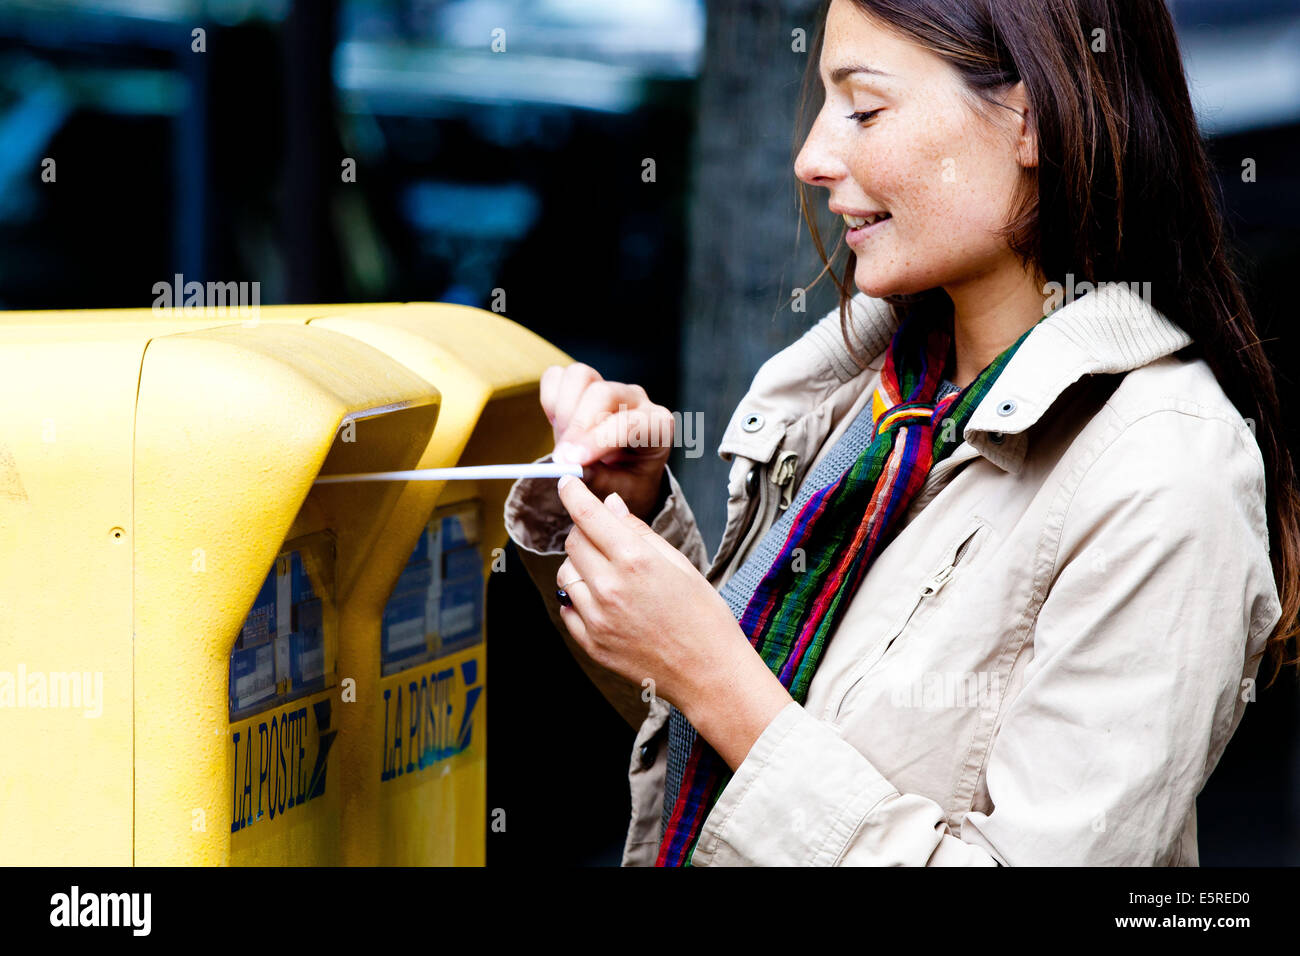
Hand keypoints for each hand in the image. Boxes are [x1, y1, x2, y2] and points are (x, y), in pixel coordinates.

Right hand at [540, 363, 674, 521]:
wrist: (623, 474)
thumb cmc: (629, 482)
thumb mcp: (622, 491)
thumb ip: (600, 480)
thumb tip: (573, 468)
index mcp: (658, 425)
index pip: (631, 423)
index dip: (598, 439)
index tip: (571, 461)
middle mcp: (637, 399)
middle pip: (604, 393)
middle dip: (577, 425)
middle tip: (560, 458)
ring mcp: (609, 386)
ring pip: (580, 376)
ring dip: (563, 409)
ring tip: (563, 442)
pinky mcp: (585, 383)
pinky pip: (558, 377)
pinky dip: (550, 400)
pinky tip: (556, 425)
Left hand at [553, 476, 791, 762]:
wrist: (709, 673)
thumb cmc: (703, 617)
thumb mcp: (679, 564)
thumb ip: (639, 531)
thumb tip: (610, 504)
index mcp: (635, 561)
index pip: (587, 514)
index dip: (572, 493)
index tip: (566, 482)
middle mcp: (610, 587)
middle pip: (572, 542)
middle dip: (583, 531)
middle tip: (602, 535)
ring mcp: (597, 618)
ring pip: (565, 573)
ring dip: (580, 565)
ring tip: (609, 574)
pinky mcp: (591, 643)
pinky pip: (567, 608)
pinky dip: (578, 598)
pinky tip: (604, 601)